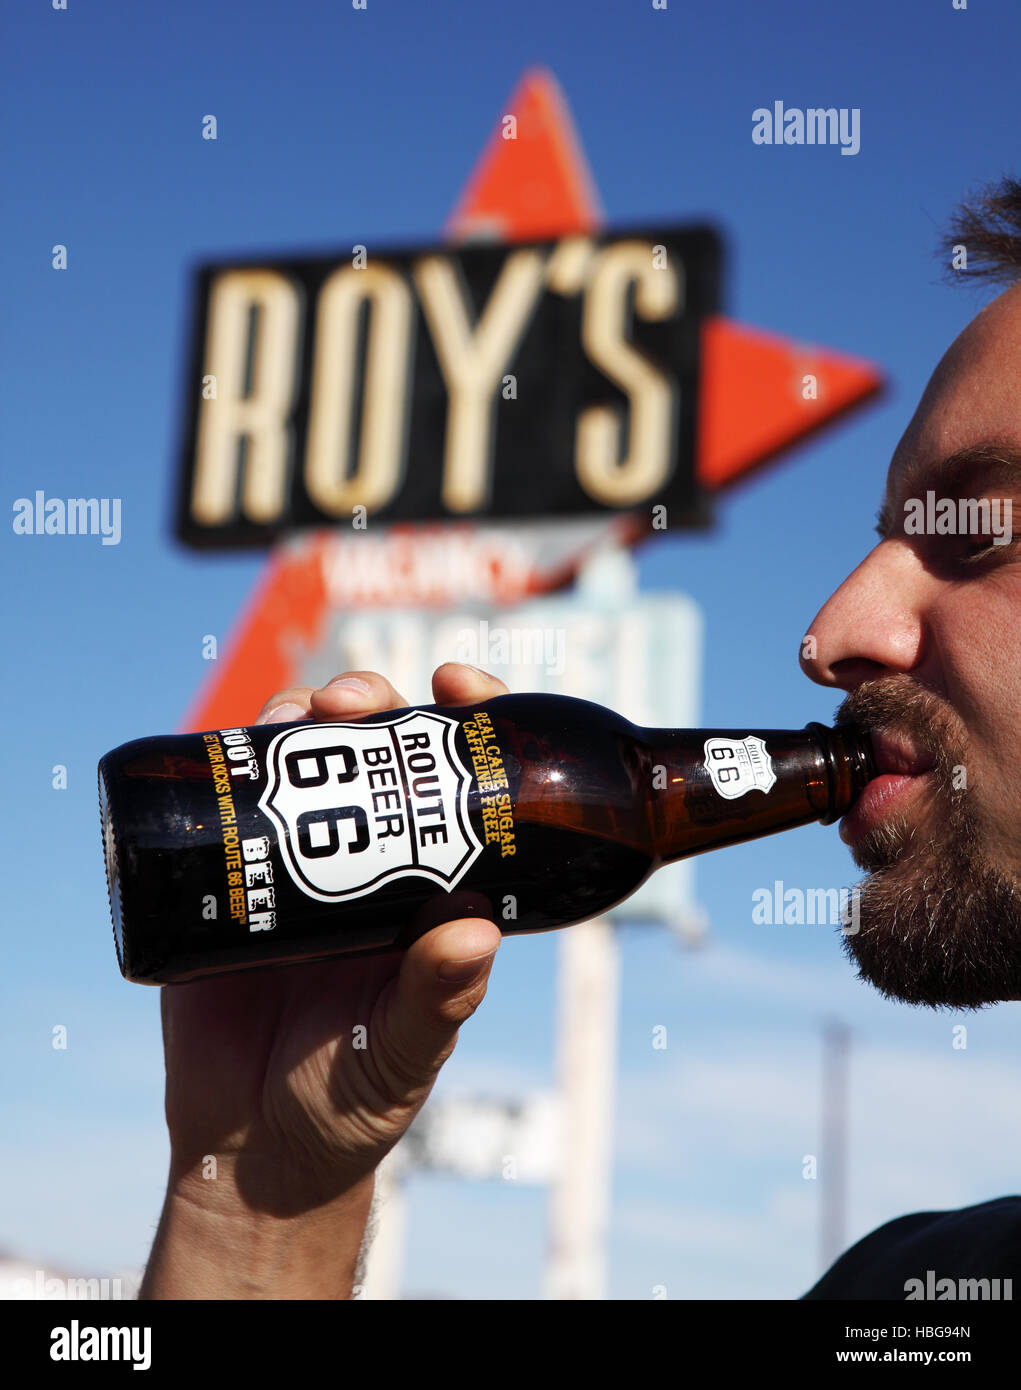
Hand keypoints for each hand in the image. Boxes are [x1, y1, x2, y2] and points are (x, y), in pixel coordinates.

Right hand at [140, 662, 508, 1298]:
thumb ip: (437, 1000)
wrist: (247, 1153)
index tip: (459, 685)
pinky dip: (231, 758)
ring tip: (303, 714)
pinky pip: (230, 803)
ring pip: (303, 763)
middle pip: (376, 754)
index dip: (468, 723)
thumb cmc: (349, 1106)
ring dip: (303, 716)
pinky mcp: (228, 885)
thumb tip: (475, 926)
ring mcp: (295, 868)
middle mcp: (368, 866)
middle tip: (360, 703)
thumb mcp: (401, 1053)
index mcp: (429, 890)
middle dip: (373, 704)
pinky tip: (236, 742)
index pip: (462, 786)